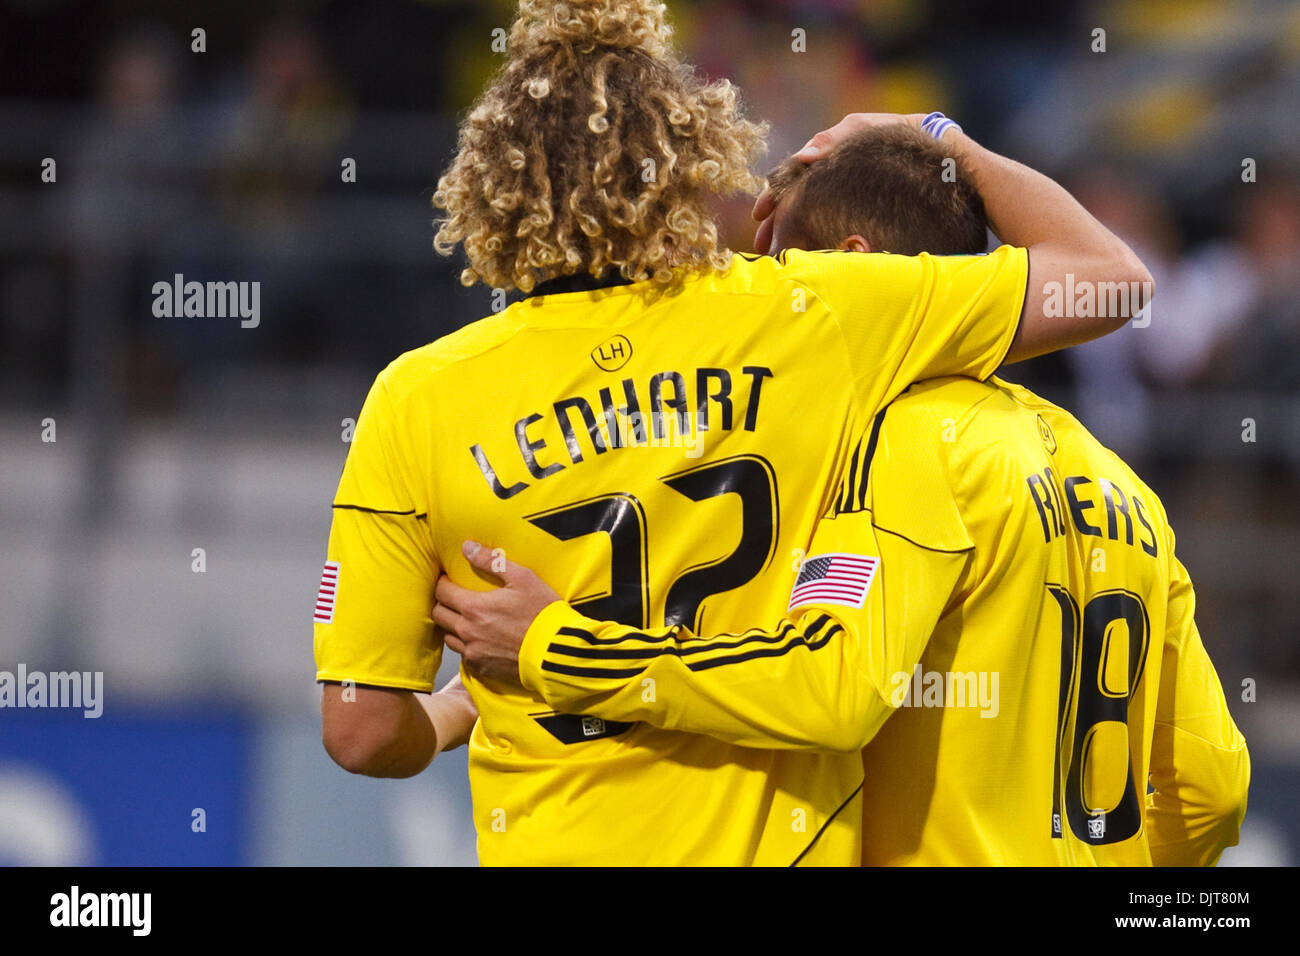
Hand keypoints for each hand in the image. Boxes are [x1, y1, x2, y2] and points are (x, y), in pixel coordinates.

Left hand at [433, 540, 560, 682]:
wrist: (555, 651)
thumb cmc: (542, 612)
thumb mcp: (523, 578)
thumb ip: (492, 562)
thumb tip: (467, 547)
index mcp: (474, 607)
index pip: (442, 592)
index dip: (442, 582)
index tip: (449, 579)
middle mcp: (467, 631)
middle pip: (438, 614)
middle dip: (443, 602)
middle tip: (454, 597)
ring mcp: (472, 652)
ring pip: (447, 636)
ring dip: (452, 625)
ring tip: (465, 618)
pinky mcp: (481, 668)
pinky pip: (463, 655)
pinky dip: (466, 645)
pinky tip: (479, 638)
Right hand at [752, 112, 926, 252]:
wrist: (929, 146)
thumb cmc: (892, 136)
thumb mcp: (861, 131)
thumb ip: (833, 140)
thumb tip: (803, 156)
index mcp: (823, 157)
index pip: (788, 178)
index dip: (772, 195)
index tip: (759, 215)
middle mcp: (827, 176)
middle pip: (794, 199)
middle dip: (776, 220)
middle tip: (761, 243)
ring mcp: (839, 192)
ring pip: (808, 213)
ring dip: (789, 230)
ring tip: (775, 251)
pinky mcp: (853, 208)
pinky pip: (827, 222)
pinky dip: (812, 235)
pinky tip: (806, 249)